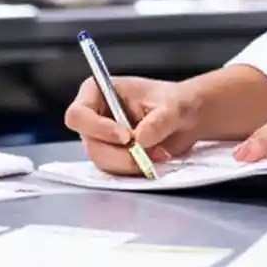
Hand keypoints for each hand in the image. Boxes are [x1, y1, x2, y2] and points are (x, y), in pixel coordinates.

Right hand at [63, 76, 201, 175]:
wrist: (188, 121)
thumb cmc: (175, 103)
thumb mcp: (174, 107)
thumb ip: (158, 121)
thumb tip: (140, 138)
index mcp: (98, 93)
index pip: (79, 115)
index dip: (97, 128)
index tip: (125, 137)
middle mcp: (95, 118)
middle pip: (91, 145)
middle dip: (120, 154)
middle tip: (145, 153)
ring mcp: (102, 140)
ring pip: (103, 162)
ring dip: (130, 163)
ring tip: (157, 153)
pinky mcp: (112, 159)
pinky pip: (115, 173)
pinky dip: (135, 171)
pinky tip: (153, 160)